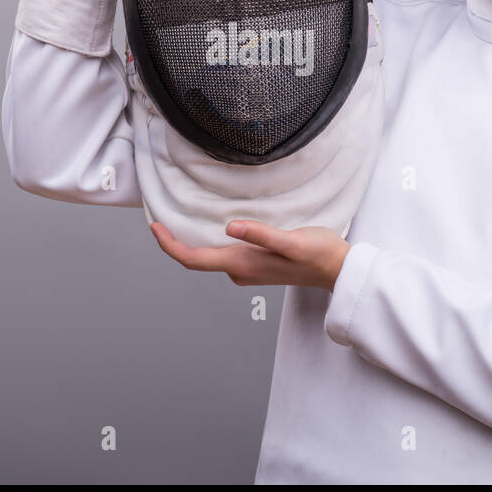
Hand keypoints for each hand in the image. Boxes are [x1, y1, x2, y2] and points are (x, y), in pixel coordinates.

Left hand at [150, 219, 350, 292]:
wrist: (337, 271)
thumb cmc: (318, 254)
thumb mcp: (291, 241)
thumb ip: (261, 236)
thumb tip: (230, 227)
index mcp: (242, 265)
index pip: (193, 259)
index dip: (169, 245)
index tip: (154, 227)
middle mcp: (239, 271)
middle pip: (196, 259)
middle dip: (174, 242)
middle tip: (157, 220)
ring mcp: (247, 270)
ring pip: (209, 257)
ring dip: (190, 242)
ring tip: (178, 220)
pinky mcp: (256, 264)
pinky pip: (222, 255)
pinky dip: (208, 242)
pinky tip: (210, 228)